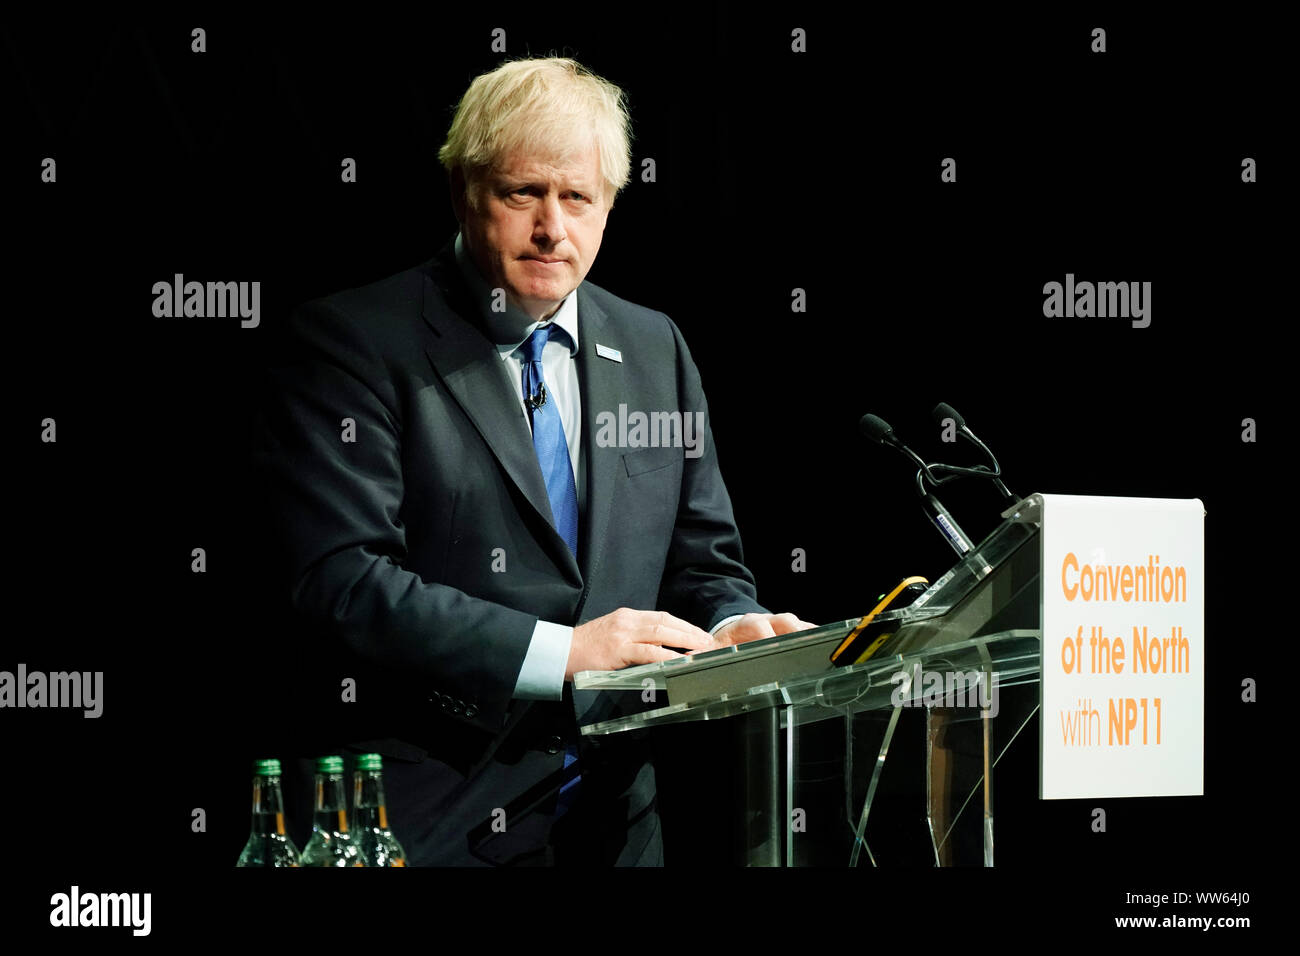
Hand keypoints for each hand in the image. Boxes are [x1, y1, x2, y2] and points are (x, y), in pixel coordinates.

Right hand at [567, 608, 715, 677]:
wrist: (562, 651)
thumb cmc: (586, 647)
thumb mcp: (613, 634)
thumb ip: (634, 637)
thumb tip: (659, 648)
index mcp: (628, 615)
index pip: (662, 617)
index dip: (683, 625)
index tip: (698, 633)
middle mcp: (628, 620)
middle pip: (666, 622)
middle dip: (689, 631)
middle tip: (707, 640)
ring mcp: (623, 634)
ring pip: (660, 633)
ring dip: (684, 640)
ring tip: (700, 649)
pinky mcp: (618, 650)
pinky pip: (648, 652)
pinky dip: (667, 656)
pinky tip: (679, 661)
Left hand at [707, 612, 816, 648]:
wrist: (734, 629)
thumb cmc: (726, 641)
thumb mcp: (713, 648)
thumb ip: (701, 655)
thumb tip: (688, 661)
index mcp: (748, 623)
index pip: (759, 626)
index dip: (765, 636)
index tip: (769, 645)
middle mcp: (767, 620)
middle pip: (786, 621)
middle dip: (794, 633)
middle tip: (802, 649)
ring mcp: (780, 624)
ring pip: (799, 624)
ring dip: (808, 635)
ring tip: (820, 649)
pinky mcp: (791, 630)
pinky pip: (807, 630)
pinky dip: (815, 637)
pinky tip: (825, 647)